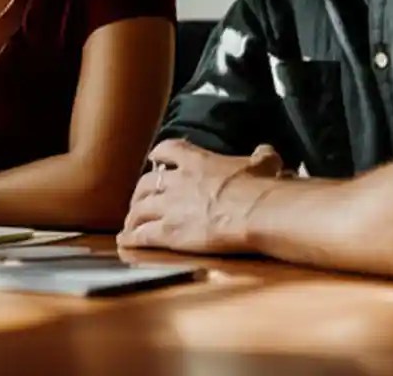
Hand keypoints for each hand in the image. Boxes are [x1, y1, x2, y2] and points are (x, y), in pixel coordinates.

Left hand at [117, 139, 281, 253]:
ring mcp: (169, 207)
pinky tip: (124, 242)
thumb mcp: (263, 164)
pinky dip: (131, 239)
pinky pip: (141, 235)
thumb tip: (267, 152)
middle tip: (139, 199)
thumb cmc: (260, 188)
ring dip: (133, 216)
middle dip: (140, 192)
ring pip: (139, 209)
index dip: (159, 154)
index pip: (168, 149)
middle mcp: (177, 181)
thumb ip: (261, 157)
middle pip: (146, 183)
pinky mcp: (168, 232)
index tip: (155, 158)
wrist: (255, 212)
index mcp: (197, 161)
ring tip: (130, 224)